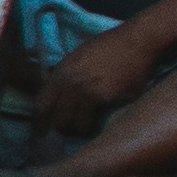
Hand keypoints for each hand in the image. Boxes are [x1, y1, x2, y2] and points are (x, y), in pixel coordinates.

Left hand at [36, 22, 165, 132]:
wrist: (136, 41)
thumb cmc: (110, 47)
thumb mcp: (78, 56)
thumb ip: (67, 74)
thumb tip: (59, 94)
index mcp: (61, 72)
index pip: (42, 104)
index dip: (39, 121)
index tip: (39, 133)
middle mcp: (70, 82)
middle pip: (57, 117)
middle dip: (61, 129)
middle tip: (65, 134)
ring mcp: (86, 90)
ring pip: (76, 122)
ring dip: (80, 129)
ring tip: (84, 130)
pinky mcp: (104, 97)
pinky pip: (95, 118)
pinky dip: (96, 124)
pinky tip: (99, 125)